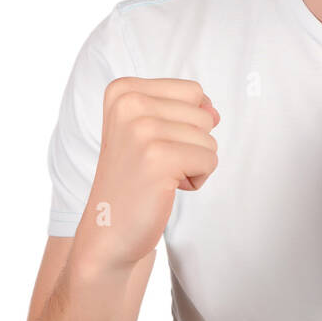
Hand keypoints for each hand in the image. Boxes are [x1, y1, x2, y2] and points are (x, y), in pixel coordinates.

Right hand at [71, 77, 219, 274]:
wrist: (107, 231)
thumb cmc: (135, 178)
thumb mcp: (150, 129)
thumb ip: (185, 109)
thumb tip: (214, 112)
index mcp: (123, 90)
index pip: (193, 92)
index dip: (185, 124)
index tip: (152, 145)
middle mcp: (128, 102)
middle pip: (203, 114)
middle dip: (190, 144)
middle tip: (155, 164)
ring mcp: (141, 129)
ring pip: (209, 138)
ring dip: (193, 164)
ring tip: (158, 177)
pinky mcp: (158, 158)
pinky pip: (210, 160)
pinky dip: (197, 180)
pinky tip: (165, 189)